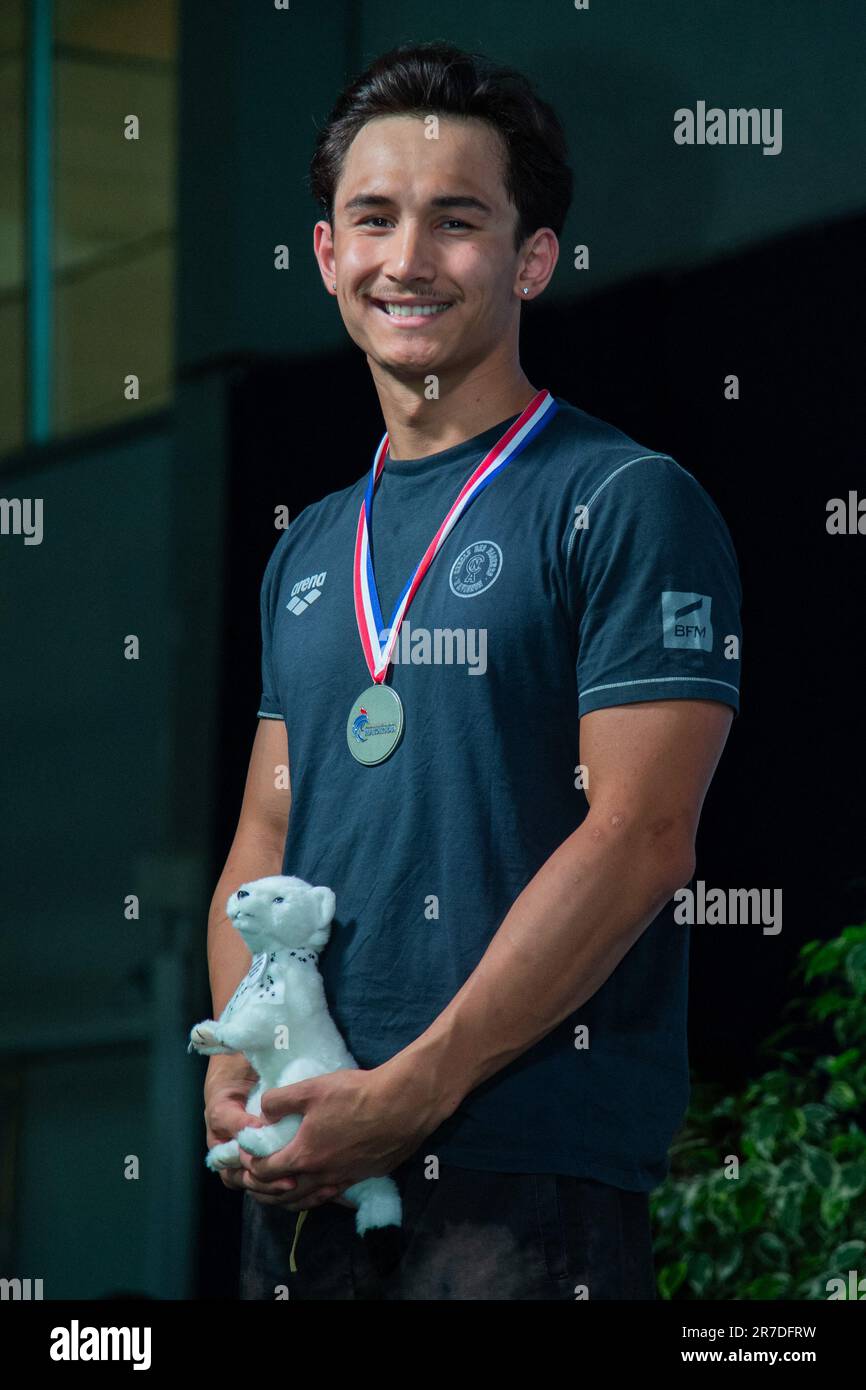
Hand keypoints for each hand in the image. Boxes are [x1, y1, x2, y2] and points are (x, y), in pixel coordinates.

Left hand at [204, 1067, 353, 1209]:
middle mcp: (321, 1175)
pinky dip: (316, 1196)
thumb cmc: (356, 1095)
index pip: (265, 1170)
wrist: (402, 1105)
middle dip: (264, 1188)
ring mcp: (344, 1179)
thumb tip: (263, 1112)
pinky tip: (317, 1188)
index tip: (247, 1152)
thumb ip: (279, 1100)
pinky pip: (331, 1195)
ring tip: (280, 1189)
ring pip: (308, 1200)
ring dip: (288, 1198)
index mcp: (304, 1155)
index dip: (250, 1163)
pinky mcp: (363, 1177)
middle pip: (283, 1193)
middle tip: (254, 1178)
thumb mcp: (310, 1088)